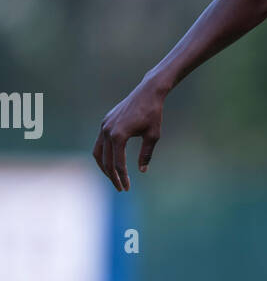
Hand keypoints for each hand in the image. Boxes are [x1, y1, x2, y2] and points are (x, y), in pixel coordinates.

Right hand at [93, 76, 165, 190]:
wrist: (147, 92)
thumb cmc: (153, 114)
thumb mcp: (153, 136)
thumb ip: (146, 154)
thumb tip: (142, 171)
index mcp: (119, 135)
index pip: (118, 163)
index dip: (123, 178)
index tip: (127, 188)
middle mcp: (107, 130)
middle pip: (106, 161)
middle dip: (112, 176)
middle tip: (121, 188)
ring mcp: (104, 126)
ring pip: (98, 153)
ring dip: (104, 167)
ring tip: (114, 178)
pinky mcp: (105, 122)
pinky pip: (99, 143)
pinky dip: (103, 155)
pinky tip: (111, 162)